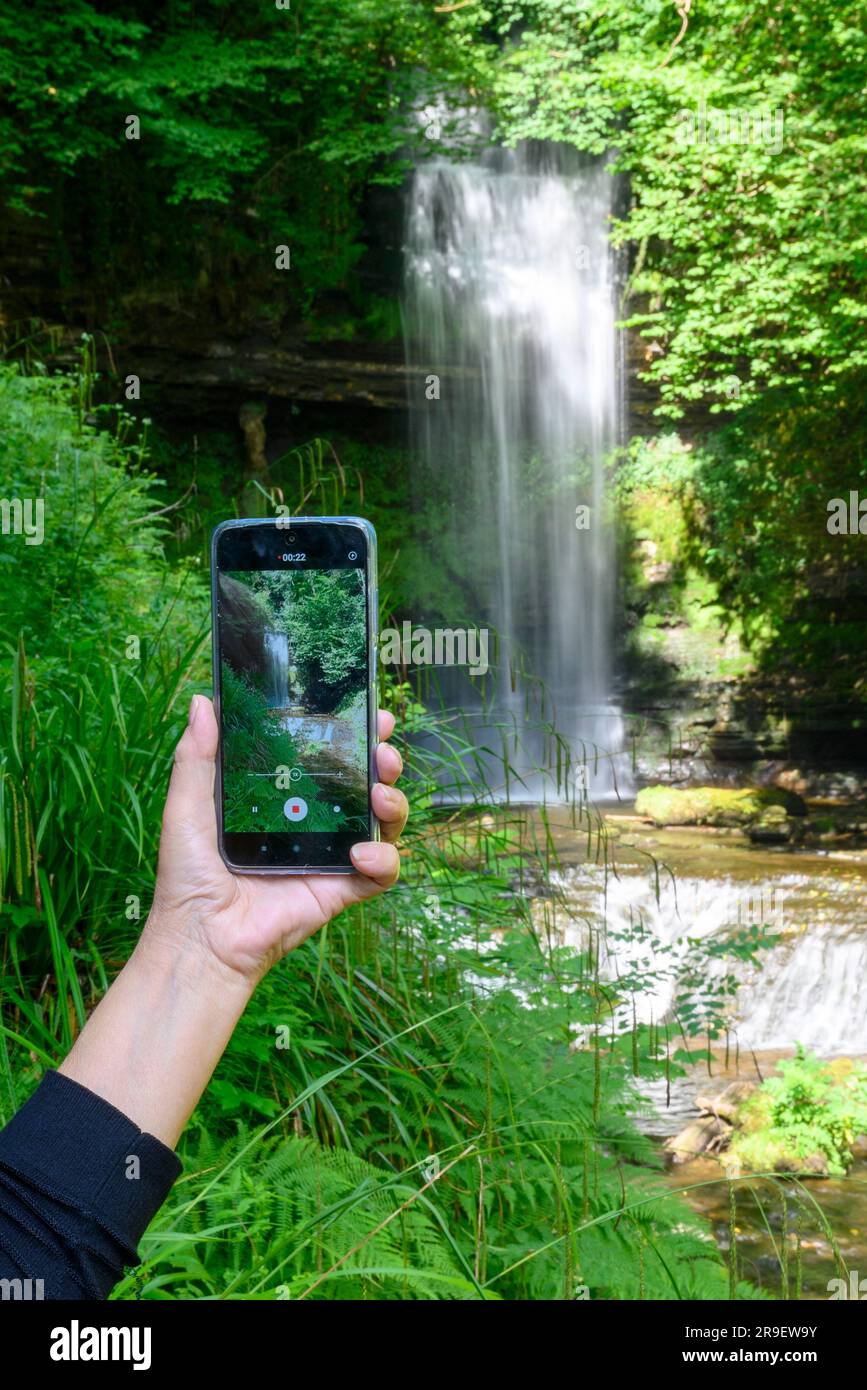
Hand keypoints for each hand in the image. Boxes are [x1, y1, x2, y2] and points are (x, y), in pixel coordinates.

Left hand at [145, 695, 406, 988]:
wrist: (199, 937)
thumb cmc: (188, 875)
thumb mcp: (187, 806)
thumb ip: (198, 756)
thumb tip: (203, 700)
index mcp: (284, 798)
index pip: (328, 757)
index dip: (354, 733)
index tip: (368, 711)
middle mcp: (314, 823)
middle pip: (366, 783)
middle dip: (385, 761)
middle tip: (383, 750)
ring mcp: (331, 857)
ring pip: (384, 822)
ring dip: (394, 803)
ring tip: (379, 795)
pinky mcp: (341, 890)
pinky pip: (381, 872)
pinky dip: (383, 859)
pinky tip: (360, 852)